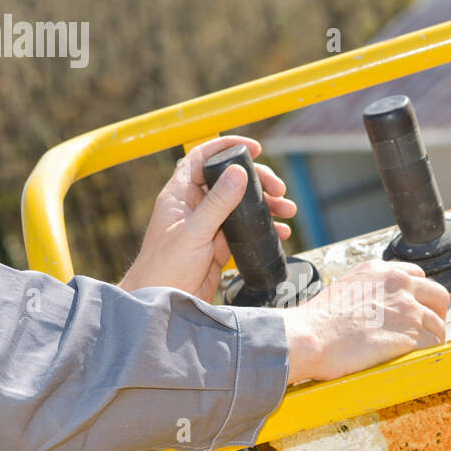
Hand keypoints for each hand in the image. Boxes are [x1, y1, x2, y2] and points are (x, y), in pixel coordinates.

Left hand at [119, 136, 296, 300]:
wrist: (162, 303)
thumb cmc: (164, 268)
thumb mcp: (194, 233)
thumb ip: (217, 203)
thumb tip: (238, 172)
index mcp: (180, 194)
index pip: (202, 158)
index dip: (226, 147)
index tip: (254, 148)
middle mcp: (194, 205)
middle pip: (229, 179)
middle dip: (257, 180)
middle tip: (279, 189)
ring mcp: (207, 225)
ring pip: (241, 205)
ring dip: (265, 205)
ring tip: (287, 210)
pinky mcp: (218, 245)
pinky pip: (245, 229)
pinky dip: (263, 228)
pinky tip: (280, 233)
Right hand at [281, 259, 449, 383]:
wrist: (311, 337)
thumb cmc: (319, 320)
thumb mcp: (344, 289)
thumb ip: (369, 290)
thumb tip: (377, 307)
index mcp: (379, 270)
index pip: (416, 275)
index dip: (419, 294)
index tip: (416, 308)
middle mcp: (397, 283)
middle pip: (437, 295)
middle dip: (436, 313)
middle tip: (427, 329)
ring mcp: (407, 308)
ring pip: (438, 323)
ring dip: (433, 337)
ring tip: (422, 350)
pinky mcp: (411, 334)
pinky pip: (434, 344)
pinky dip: (429, 353)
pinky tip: (418, 359)